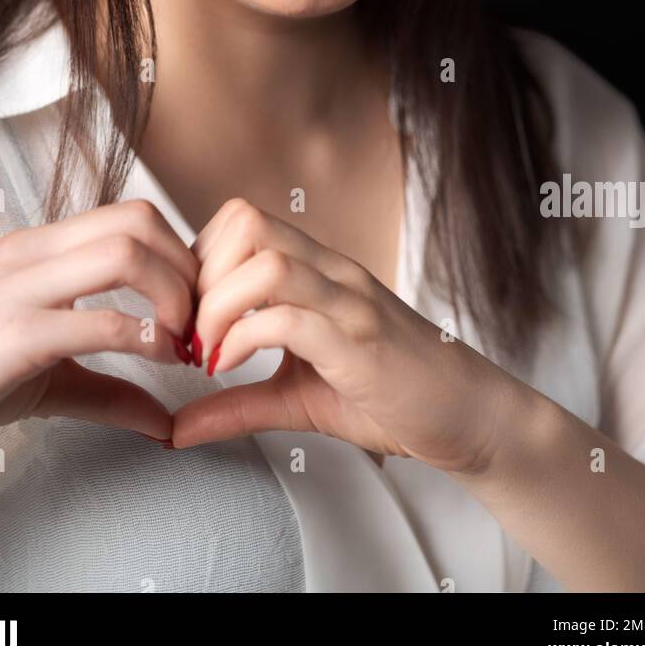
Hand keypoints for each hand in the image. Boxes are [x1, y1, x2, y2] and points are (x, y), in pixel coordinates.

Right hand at [0, 199, 197, 474]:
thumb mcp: (46, 376)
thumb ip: (110, 390)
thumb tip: (165, 421)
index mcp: (40, 249)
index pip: (133, 216)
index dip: (181, 257)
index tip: (197, 306)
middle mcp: (33, 254)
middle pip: (140, 220)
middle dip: (188, 269)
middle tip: (200, 321)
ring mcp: (21, 288)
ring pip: (126, 252)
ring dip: (174, 296)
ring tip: (181, 341)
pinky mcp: (11, 335)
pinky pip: (96, 321)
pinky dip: (144, 339)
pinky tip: (155, 361)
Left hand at [171, 198, 509, 473]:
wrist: (469, 417)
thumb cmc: (393, 398)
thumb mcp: (297, 398)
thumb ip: (237, 404)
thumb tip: (174, 427)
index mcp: (319, 271)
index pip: (242, 218)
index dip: (200, 257)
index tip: (188, 312)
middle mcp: (333, 273)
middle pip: (246, 222)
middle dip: (201, 274)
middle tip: (191, 330)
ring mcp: (350, 302)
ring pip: (266, 262)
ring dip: (219, 305)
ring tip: (209, 350)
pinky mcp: (361, 342)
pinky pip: (290, 317)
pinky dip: (244, 339)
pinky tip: (229, 369)